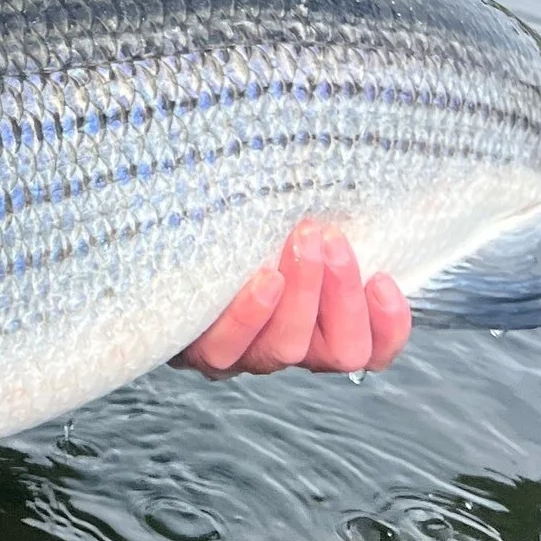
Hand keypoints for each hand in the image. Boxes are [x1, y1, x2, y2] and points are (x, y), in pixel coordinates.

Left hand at [175, 219, 411, 377]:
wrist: (152, 252)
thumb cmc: (234, 228)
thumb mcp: (284, 224)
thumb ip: (325, 224)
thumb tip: (375, 185)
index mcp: (319, 330)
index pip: (370, 349)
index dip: (388, 326)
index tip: (384, 279)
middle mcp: (286, 348)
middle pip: (339, 351)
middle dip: (342, 294)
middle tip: (330, 240)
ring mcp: (242, 355)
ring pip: (287, 348)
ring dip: (303, 293)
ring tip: (301, 242)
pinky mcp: (196, 351)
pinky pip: (227, 348)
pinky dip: (250, 314)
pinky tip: (263, 279)